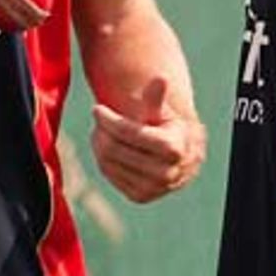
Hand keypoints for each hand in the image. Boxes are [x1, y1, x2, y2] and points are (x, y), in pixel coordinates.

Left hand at [90, 76, 205, 202]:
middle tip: (100, 119)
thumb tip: (161, 78)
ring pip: (107, 162)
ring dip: (100, 143)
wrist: (179, 157)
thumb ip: (156, 98)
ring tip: (105, 132)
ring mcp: (154, 189)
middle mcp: (167, 173)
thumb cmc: (166, 126)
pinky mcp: (140, 197)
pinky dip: (104, 159)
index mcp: (174, 147)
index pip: (129, 132)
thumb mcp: (161, 111)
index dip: (109, 119)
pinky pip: (109, 175)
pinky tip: (111, 148)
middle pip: (114, 148)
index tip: (96, 109)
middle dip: (103, 130)